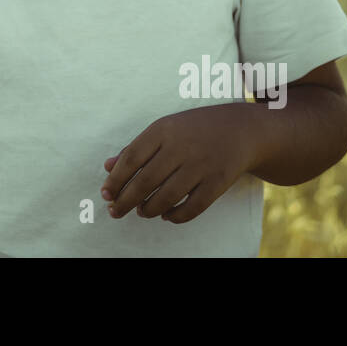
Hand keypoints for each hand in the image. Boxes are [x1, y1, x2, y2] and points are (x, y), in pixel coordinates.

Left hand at [100, 103, 258, 223]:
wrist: (241, 129)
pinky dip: (175, 216)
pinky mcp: (218, 182)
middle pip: (146, 180)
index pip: (131, 158)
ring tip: (141, 211)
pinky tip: (165, 215)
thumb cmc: (193, 130)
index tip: (105, 194)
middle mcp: (182, 146)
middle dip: (126, 200)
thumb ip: (136, 148)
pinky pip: (192, 208)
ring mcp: (202, 165)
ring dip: (148, 209)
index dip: (115, 180)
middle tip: (115, 212)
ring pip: (167, 197)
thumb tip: (107, 168)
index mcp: (163, 129)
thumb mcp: (164, 129)